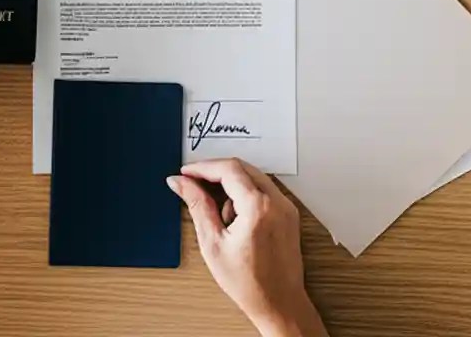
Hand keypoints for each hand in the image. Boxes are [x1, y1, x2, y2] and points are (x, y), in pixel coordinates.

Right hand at [168, 159, 326, 336]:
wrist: (278, 303)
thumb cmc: (249, 283)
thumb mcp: (213, 243)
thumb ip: (197, 206)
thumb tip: (181, 184)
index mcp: (258, 207)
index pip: (228, 169)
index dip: (203, 167)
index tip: (186, 173)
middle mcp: (278, 202)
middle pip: (242, 168)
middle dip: (215, 171)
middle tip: (193, 183)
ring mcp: (286, 207)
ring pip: (254, 177)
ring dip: (231, 183)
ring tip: (216, 211)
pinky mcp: (289, 214)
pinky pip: (264, 190)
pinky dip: (245, 193)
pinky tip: (233, 215)